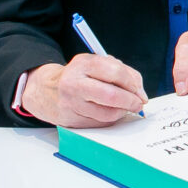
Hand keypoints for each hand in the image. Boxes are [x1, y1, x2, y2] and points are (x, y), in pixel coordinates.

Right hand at [24, 56, 147, 127]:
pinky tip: (108, 112)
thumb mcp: (97, 64)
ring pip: (107, 114)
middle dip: (131, 101)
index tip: (139, 91)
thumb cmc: (80, 76)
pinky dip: (110, 119)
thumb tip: (140, 93)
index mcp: (83, 64)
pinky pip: (100, 123)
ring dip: (122, 112)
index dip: (132, 83)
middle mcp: (74, 83)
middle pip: (111, 95)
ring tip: (124, 108)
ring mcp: (71, 104)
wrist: (47, 91)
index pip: (115, 72)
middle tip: (138, 104)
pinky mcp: (71, 120)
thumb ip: (121, 72)